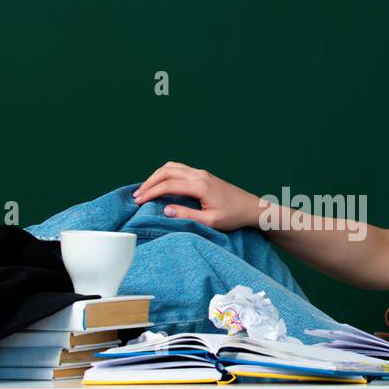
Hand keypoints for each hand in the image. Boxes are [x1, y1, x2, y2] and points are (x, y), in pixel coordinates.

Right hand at [132, 162, 262, 230]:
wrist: (251, 208)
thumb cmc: (233, 216)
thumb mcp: (210, 221)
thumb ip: (186, 215)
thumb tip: (165, 210)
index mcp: (200, 185)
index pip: (168, 185)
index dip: (151, 192)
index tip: (138, 201)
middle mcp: (199, 175)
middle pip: (166, 171)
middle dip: (149, 182)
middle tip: (137, 196)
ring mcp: (201, 173)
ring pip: (172, 167)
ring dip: (156, 176)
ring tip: (145, 190)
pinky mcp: (203, 175)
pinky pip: (179, 169)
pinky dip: (165, 174)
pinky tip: (160, 184)